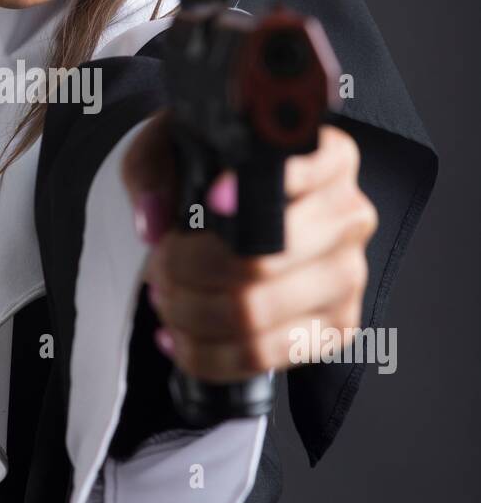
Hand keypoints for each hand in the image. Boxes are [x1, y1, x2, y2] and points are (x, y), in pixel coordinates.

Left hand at [120, 111, 378, 383]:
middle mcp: (348, 215)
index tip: (210, 202)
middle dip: (188, 268)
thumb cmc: (212, 178)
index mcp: (327, 157)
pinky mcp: (334, 328)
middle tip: (161, 263)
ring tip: (165, 298)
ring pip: (253, 314)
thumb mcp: (175, 146)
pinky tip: (179, 334)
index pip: (308, 172)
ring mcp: (347, 276)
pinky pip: (259, 356)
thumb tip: (154, 218)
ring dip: (188, 312)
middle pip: (261, 260)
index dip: (254, 194)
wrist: (239, 226)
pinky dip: (203, 353)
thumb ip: (153, 166)